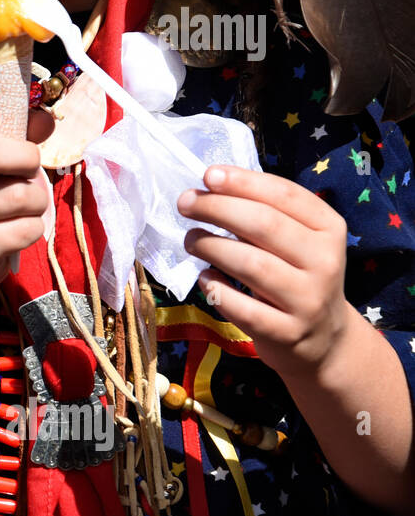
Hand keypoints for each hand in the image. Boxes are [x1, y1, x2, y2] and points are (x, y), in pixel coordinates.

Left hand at [179, 165, 351, 381]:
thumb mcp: (295, 242)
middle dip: (218, 208)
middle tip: (185, 203)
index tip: (208, 175)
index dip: (244, 182)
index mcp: (329, 229)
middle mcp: (325, 262)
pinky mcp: (288, 333)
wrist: (323, 340)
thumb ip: (264, 215)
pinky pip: (242, 307)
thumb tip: (211, 187)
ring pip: (252, 264)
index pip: (285, 195)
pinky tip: (205, 278)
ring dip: (211, 246)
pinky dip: (216, 289)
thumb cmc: (296, 276)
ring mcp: (308, 300)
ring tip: (190, 239)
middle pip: (265, 225)